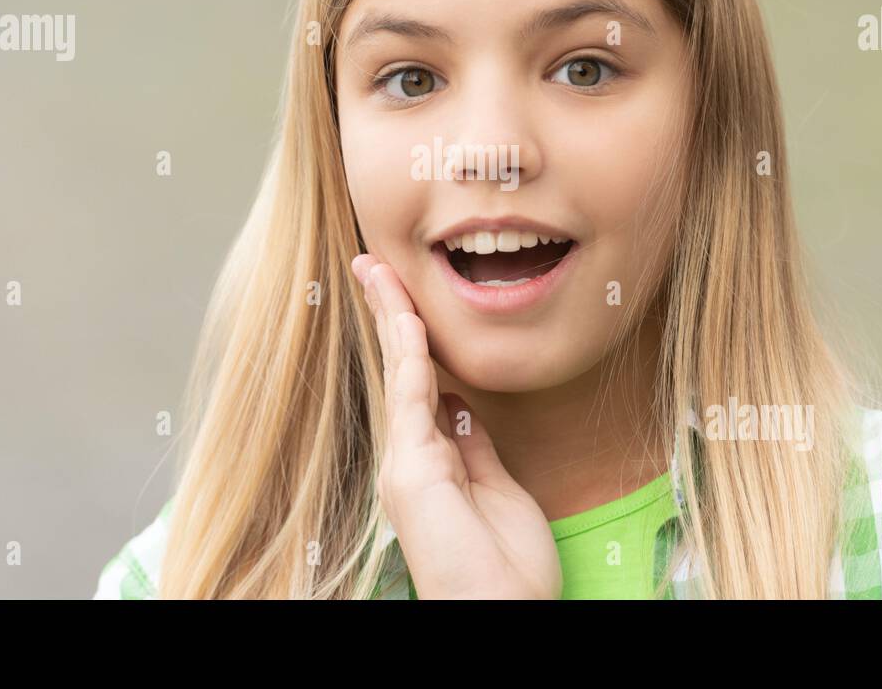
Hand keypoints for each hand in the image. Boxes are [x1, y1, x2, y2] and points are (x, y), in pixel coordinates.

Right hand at [352, 253, 561, 599]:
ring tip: (378, 270)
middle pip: (400, 370)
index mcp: (429, 464)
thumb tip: (464, 408)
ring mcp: (405, 464)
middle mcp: (408, 459)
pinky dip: (409, 350)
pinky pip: (412, 394)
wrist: (500, 614)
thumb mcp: (498, 492)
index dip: (412, 339)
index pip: (419, 385)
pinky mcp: (412, 469)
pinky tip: (406, 313)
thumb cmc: (506, 568)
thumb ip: (475, 448)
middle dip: (389, 315)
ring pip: (400, 372)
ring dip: (391, 316)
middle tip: (375, 267)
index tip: (408, 302)